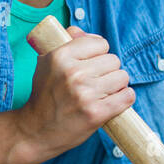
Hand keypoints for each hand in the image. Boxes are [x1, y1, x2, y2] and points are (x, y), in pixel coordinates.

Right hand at [15, 25, 133, 157]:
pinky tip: (113, 101)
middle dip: (108, 71)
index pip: (101, 43)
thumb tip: (83, 32)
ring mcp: (85, 94)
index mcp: (61, 56)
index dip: (99, 54)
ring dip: (117, 85)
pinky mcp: (96, 113)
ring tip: (103, 93)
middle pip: (114, 60)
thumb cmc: (45, 95)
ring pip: (122, 77)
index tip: (92, 65)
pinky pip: (127, 96)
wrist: (36, 130)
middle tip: (96, 83)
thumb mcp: (47, 63)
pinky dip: (124, 99)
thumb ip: (66, 42)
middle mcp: (73, 73)